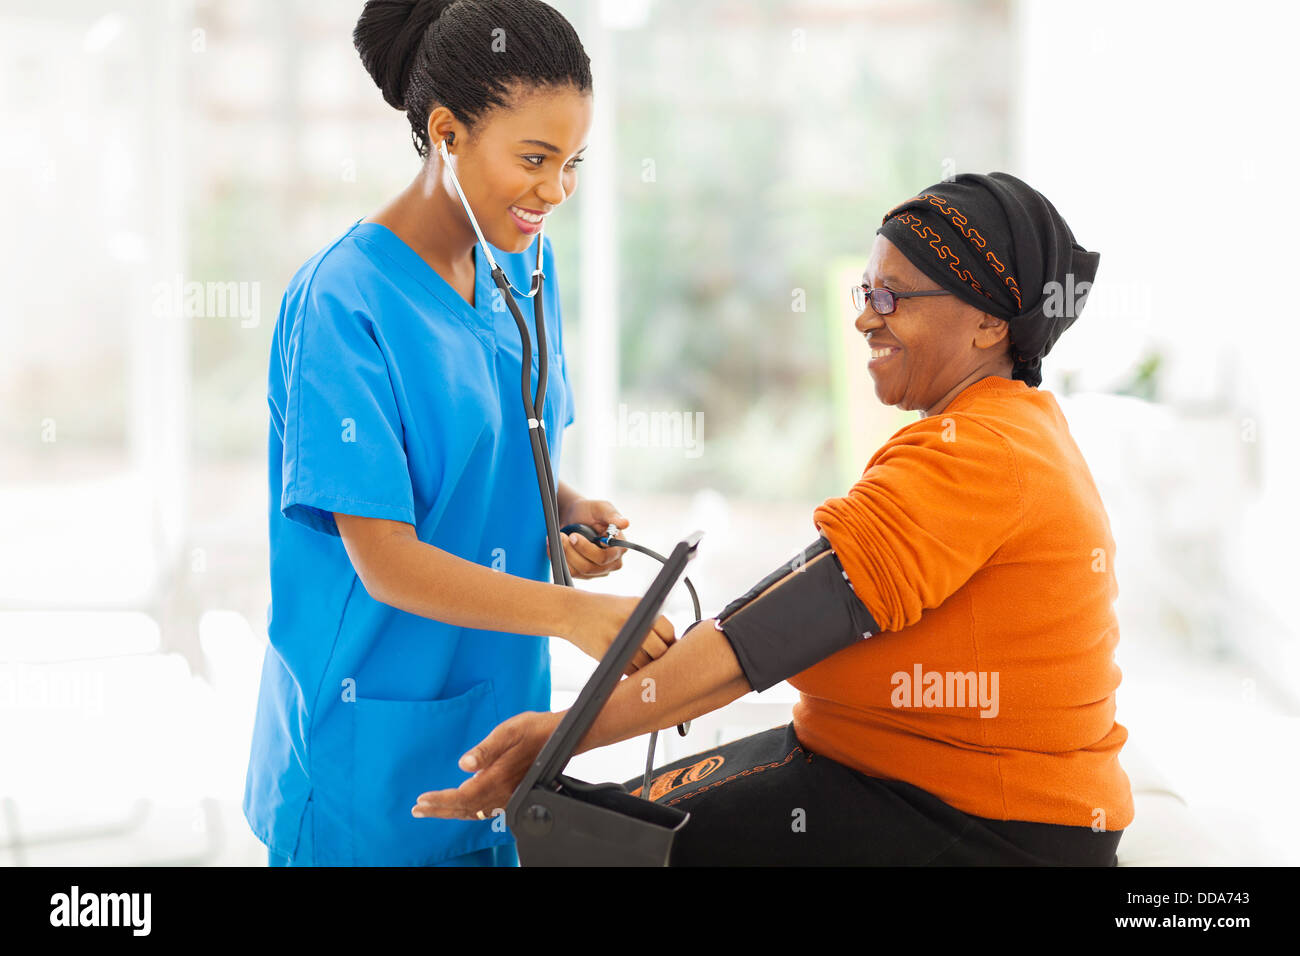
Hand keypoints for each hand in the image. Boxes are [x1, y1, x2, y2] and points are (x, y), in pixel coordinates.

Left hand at [412, 710, 562, 820]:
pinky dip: (468, 812)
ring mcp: (509, 796)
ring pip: (475, 812)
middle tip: (417, 810)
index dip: (440, 801)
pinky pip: (486, 811)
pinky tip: (461, 807)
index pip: (463, 796)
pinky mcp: (514, 794)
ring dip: (451, 812)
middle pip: (465, 809)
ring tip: (431, 810)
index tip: (421, 800)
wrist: (560, 735)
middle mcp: (504, 791)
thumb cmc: (534, 729)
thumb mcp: (508, 731)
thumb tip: (464, 764)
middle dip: (439, 810)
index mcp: (499, 777)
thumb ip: (485, 749)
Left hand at [554, 498, 627, 578]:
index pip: (605, 557)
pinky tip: (555, 547)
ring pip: (579, 571)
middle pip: (590, 567)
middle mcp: (612, 562)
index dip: (587, 549)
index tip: (574, 535)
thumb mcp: (601, 508)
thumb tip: (625, 523)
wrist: (576, 516)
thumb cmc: (591, 511)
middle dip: (573, 551)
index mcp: (619, 548)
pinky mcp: (584, 574)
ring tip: (559, 538)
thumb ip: (612, 515)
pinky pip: (570, 573)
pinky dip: (560, 560)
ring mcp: (598, 571)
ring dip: (565, 554)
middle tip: (563, 536)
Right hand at [565, 591, 675, 674]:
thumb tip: (673, 643)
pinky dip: (631, 670)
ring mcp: (618, 638)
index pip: (668, 632)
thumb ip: (651, 620)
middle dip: (659, 658)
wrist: (574, 611)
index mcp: (640, 608)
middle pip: (659, 651)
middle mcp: (631, 622)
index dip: (669, 643)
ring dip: (645, 667)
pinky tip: (625, 660)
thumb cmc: (605, 610)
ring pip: (644, 664)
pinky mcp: (606, 654)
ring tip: (637, 658)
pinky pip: (628, 670)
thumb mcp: (630, 605)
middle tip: (654, 658)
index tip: (666, 647)